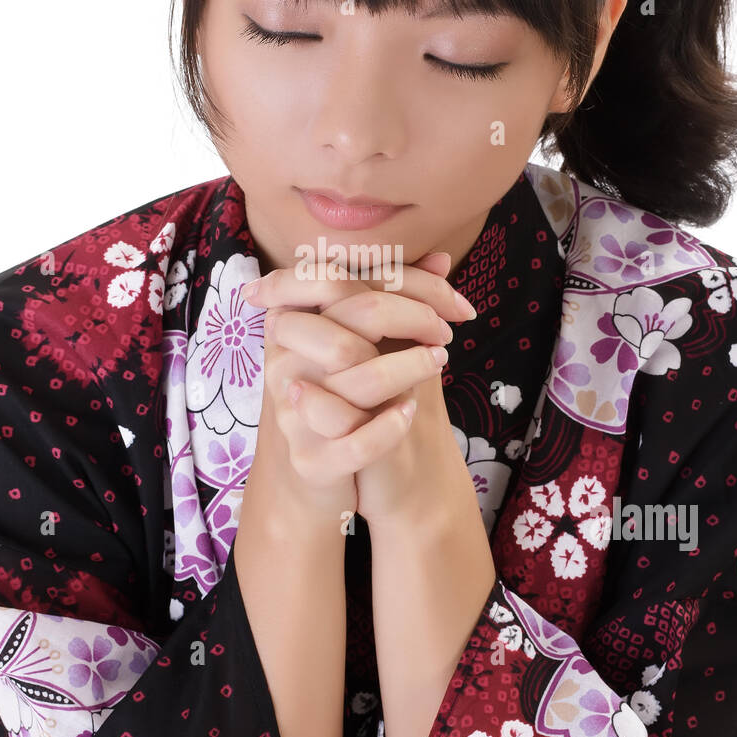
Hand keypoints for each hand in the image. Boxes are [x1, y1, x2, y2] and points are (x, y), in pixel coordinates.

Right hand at [240, 254, 475, 528]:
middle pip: (359, 317)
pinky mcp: (310, 460)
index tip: (454, 303)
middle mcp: (283, 363)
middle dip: (416, 318)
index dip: (411, 283)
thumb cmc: (340, 399)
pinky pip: (357, 439)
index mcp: (290, 323)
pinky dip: (392, 426)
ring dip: (413, 368)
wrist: (310, 479)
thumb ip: (394, 300)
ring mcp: (293, 412)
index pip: (346, 278)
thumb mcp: (361, 345)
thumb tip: (441, 257)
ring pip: (360, 376)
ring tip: (437, 364)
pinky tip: (410, 412)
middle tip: (445, 334)